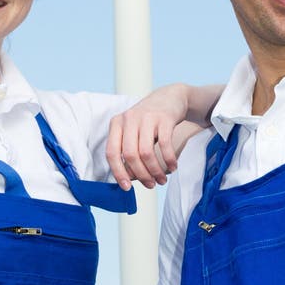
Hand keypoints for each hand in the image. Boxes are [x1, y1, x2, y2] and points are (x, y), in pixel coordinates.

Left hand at [106, 82, 224, 190]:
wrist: (170, 97)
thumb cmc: (149, 121)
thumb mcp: (133, 131)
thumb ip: (128, 150)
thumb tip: (128, 179)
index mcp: (116, 123)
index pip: (111, 152)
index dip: (118, 172)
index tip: (126, 187)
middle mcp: (129, 119)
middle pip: (130, 155)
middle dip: (141, 175)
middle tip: (151, 185)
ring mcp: (146, 117)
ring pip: (146, 152)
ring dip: (155, 171)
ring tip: (162, 179)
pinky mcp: (164, 118)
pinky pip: (164, 144)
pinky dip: (169, 160)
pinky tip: (173, 167)